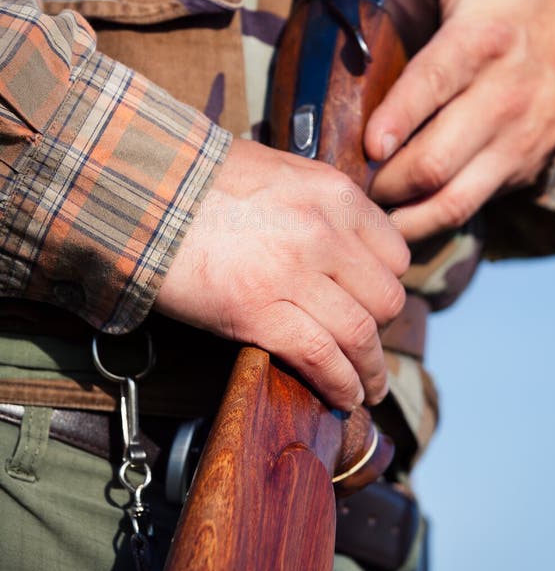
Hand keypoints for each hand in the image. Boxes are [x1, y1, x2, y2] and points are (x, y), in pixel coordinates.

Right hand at [155, 139, 408, 410]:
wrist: (143, 193)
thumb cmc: (202, 181)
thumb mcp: (280, 173)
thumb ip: (319, 205)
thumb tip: (340, 242)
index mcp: (335, 194)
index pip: (395, 254)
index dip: (386, 286)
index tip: (374, 305)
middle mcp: (325, 232)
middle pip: (385, 299)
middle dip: (381, 330)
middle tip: (366, 346)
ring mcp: (294, 274)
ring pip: (360, 335)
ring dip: (369, 371)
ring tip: (366, 390)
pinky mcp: (259, 312)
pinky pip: (320, 358)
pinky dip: (339, 385)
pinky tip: (343, 397)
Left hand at [364, 0, 554, 240]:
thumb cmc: (509, 2)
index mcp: (484, 40)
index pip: (438, 81)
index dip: (402, 115)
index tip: (369, 142)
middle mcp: (503, 96)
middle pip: (438, 155)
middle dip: (387, 176)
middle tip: (346, 177)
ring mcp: (511, 140)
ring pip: (451, 194)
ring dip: (401, 208)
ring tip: (363, 205)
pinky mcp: (513, 169)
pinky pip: (465, 209)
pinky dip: (424, 224)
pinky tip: (391, 225)